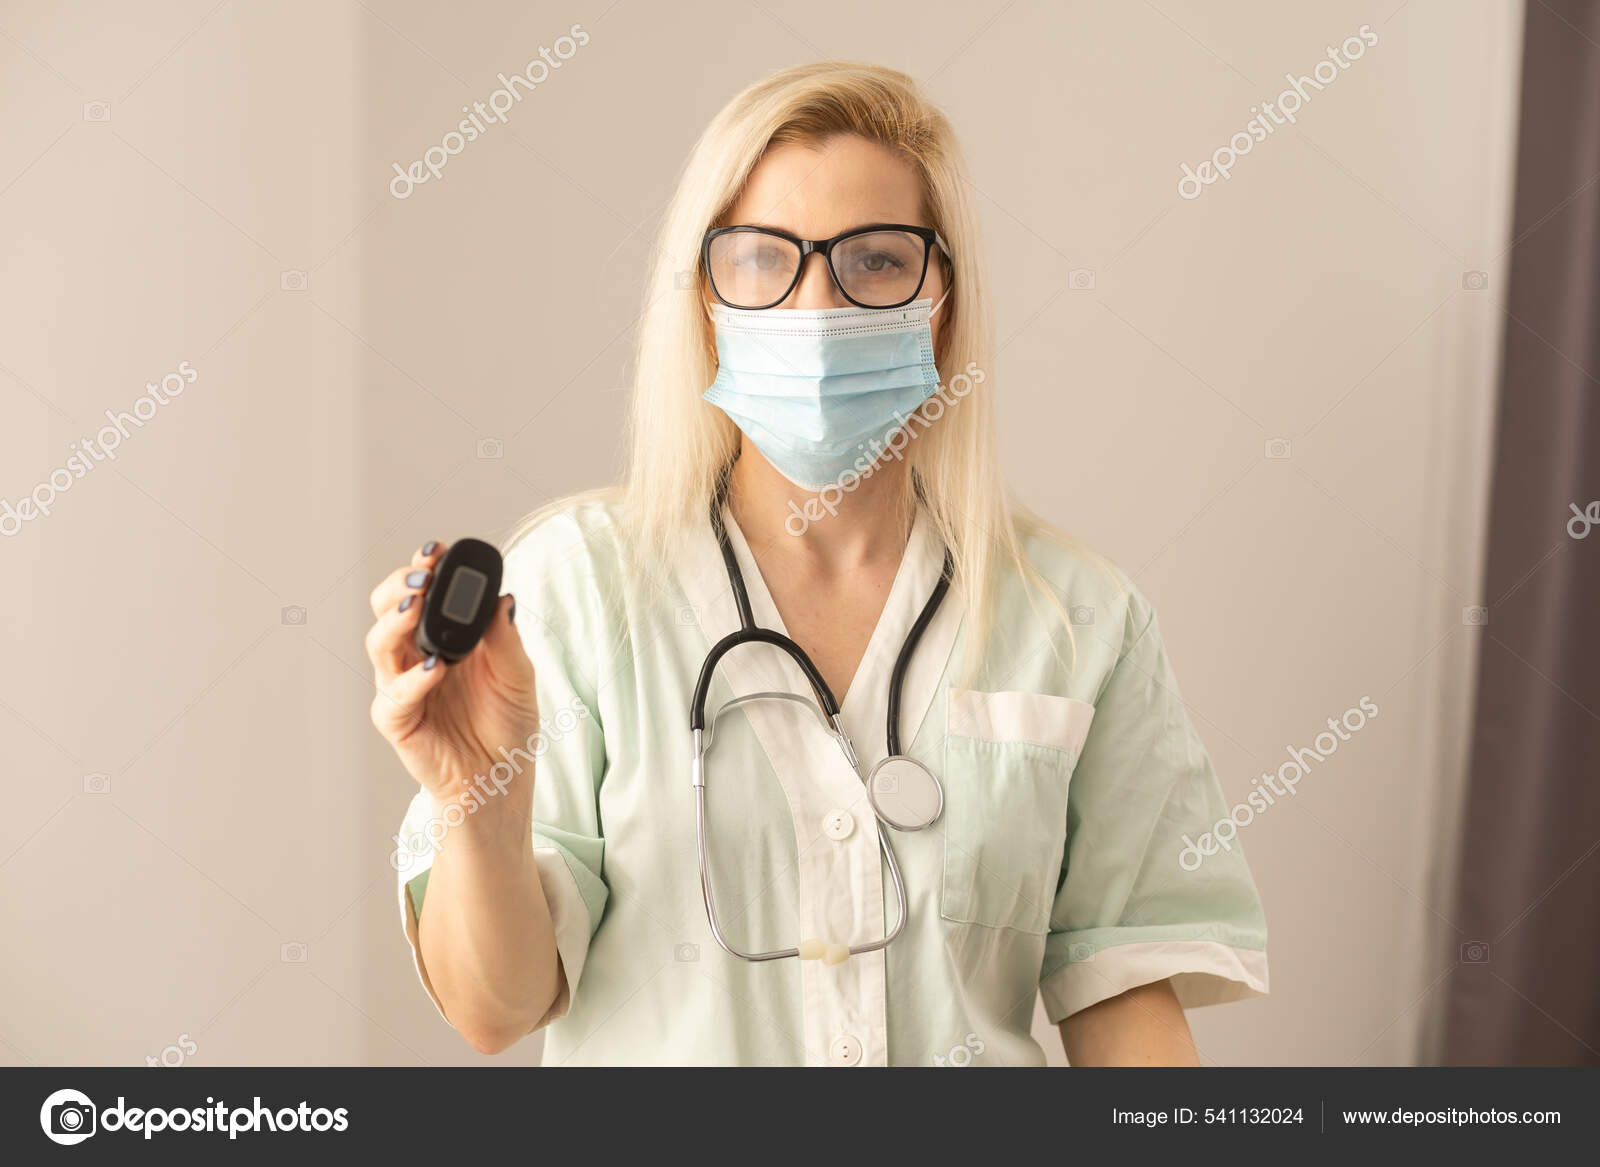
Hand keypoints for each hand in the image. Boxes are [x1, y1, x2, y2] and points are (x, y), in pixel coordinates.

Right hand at [365, 541, 537, 806]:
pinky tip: (433, 669)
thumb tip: (503, 598)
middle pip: (386, 609)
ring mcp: (401, 688)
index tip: (438, 550)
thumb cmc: (506, 725)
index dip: (423, 568)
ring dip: (395, 623)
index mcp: (441, 637)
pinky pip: (393, 697)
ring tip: (416, 608)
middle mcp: (414, 656)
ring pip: (379, 645)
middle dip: (400, 586)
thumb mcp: (518, 676)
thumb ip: (506, 638)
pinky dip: (412, 680)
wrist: (501, 780)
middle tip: (422, 576)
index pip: (421, 593)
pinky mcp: (398, 722)